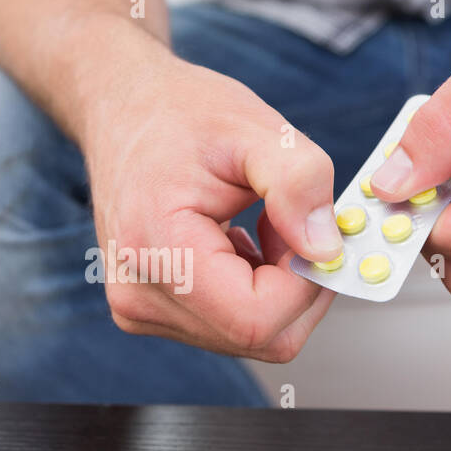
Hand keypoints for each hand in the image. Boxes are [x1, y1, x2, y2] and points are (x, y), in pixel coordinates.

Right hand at [81, 52, 340, 360]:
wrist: (123, 112)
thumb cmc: (178, 115)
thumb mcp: (253, 130)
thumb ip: (298, 184)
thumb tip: (326, 250)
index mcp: (156, 250)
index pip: (255, 318)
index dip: (305, 284)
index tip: (318, 235)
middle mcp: (140, 296)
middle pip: (258, 338)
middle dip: (298, 287)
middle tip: (297, 226)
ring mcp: (141, 310)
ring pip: (250, 337)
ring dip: (278, 287)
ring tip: (264, 225)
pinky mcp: (152, 311)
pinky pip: (230, 326)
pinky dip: (256, 290)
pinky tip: (244, 242)